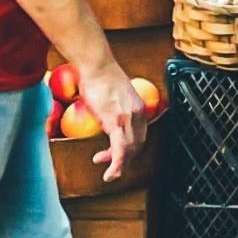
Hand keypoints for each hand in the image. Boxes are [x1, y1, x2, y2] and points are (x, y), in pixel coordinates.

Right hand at [76, 54, 147, 182]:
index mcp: (138, 108)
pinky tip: (111, 173)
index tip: (118, 154)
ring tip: (110, 173)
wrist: (97, 65)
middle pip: (137, 145)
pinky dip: (117, 164)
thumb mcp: (114, 95)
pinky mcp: (116, 121)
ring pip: (130, 150)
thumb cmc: (100, 76)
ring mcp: (128, 118)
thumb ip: (116, 108)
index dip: (131, 149)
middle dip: (125, 159)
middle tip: (111, 165)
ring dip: (120, 165)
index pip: (140, 135)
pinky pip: (120, 150)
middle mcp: (137, 114)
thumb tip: (108, 115)